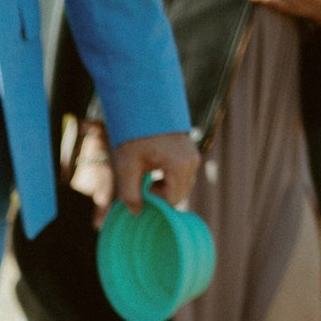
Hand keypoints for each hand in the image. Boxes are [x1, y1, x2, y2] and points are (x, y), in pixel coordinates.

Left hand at [68, 125, 198, 222]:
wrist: (143, 107)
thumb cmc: (133, 136)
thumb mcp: (126, 167)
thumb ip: (130, 194)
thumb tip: (137, 213)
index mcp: (179, 165)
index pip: (173, 200)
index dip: (156, 201)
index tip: (142, 189)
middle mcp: (192, 162)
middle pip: (180, 195)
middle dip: (162, 195)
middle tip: (144, 182)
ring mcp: (194, 156)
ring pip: (183, 187)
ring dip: (166, 188)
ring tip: (149, 175)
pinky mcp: (191, 153)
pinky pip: (184, 176)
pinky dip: (170, 179)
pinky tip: (156, 169)